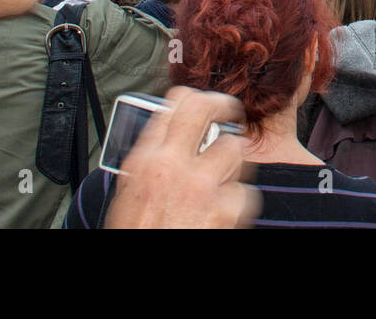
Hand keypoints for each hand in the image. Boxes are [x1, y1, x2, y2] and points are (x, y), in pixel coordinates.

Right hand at [104, 88, 257, 228]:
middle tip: (230, 111)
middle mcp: (174, 166)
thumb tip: (170, 140)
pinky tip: (221, 212)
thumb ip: (152, 162)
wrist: (145, 277)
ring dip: (232, 162)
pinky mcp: (228, 208)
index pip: (174, 104)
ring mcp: (203, 186)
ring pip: (234, 149)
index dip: (193, 98)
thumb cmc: (139, 236)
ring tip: (220, 178)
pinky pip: (244, 190)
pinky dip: (237, 200)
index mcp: (144, 161)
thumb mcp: (131, 194)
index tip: (202, 101)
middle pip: (208, 108)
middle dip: (223, 106)